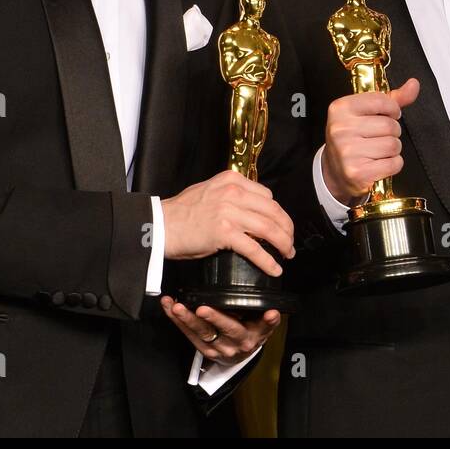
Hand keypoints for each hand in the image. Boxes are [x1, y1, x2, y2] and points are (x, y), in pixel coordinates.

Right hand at [160, 171, 294, 276]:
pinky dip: (268, 260)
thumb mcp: (209, 191)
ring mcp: (230, 211)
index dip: (278, 213)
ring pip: (269, 229)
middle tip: (290, 243)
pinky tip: (275, 268)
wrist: (160, 224)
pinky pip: (255, 248)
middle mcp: (234, 192)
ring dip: (283, 244)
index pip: (267, 196)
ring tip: (287, 255)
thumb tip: (252, 208)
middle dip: (287, 229)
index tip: (282, 225)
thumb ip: (231, 195)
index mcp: (232, 180)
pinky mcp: (225, 232)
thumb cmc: (181, 212)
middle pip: (274, 211)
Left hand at [160, 295, 279, 363]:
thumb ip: (269, 320)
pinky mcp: (203, 349)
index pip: (233, 327)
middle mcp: (230, 345)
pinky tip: (169, 306)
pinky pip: (188, 335)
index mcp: (247, 337)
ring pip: (197, 333)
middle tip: (188, 306)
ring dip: (183, 319)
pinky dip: (177, 321)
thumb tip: (273, 312)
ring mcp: (215, 348)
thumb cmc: (255, 331)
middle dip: (198, 318)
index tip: (211, 309)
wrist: (246, 354)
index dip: (221, 319)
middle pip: (212, 331)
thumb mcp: (266, 327)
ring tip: (174, 305)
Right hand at [321, 78, 419, 205]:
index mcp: (341, 109)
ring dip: (392, 150)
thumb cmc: (353, 140)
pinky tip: (379, 164)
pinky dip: (393, 164)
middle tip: (378, 138)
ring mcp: (348, 151)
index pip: (381, 100)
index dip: (392, 109)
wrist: (335, 173)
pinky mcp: (358, 172)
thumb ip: (392, 98)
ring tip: (377, 151)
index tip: (389, 115)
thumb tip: (414, 84)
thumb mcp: (367, 114)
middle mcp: (341, 129)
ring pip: (393, 144)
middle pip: (390, 125)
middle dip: (392, 132)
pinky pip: (393, 163)